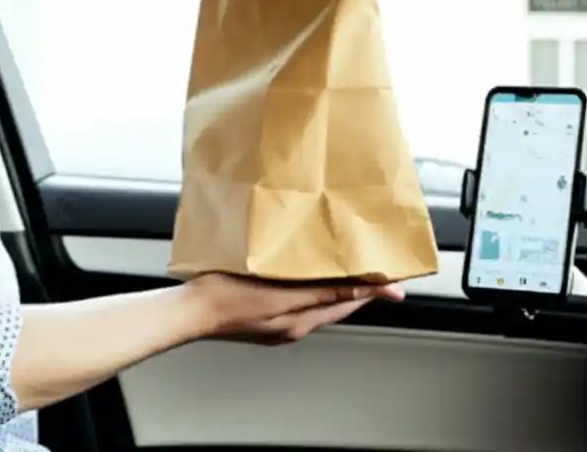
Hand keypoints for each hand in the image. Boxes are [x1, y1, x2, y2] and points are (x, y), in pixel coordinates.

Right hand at [183, 273, 404, 344]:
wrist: (192, 311)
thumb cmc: (228, 301)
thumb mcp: (282, 295)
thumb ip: (322, 292)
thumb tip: (358, 288)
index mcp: (302, 322)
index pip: (350, 302)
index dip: (374, 289)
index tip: (395, 280)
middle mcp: (295, 324)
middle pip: (338, 300)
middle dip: (359, 284)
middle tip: (376, 266)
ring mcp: (280, 319)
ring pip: (319, 297)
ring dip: (335, 281)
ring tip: (348, 262)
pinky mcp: (265, 311)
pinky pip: (299, 296)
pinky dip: (311, 282)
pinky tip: (305, 268)